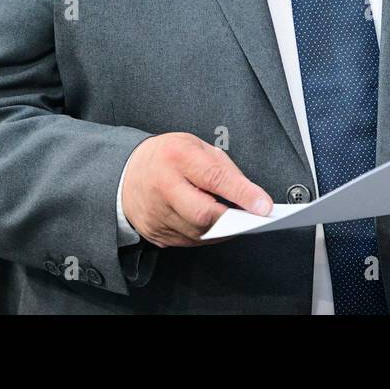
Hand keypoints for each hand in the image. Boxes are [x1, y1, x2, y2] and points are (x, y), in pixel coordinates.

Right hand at [122, 133, 272, 246]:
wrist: (126, 173)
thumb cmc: (167, 157)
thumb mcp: (196, 146)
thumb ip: (223, 169)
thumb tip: (251, 195)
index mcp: (176, 156)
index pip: (214, 177)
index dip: (242, 194)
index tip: (263, 206)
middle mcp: (163, 186)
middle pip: (203, 214)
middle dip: (230, 219)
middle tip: (250, 218)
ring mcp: (156, 213)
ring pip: (198, 233)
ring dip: (222, 230)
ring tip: (234, 220)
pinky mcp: (154, 232)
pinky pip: (188, 242)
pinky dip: (206, 236)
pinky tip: (213, 226)